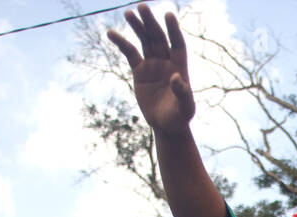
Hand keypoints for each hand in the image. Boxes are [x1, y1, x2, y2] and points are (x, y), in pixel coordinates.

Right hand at [107, 4, 195, 136]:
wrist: (167, 125)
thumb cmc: (180, 116)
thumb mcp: (185, 108)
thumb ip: (183, 93)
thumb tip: (176, 78)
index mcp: (179, 66)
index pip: (177, 44)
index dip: (173, 30)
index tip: (168, 15)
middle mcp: (166, 61)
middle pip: (158, 38)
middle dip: (151, 23)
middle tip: (142, 6)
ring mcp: (152, 65)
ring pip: (144, 41)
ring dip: (137, 27)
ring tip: (128, 13)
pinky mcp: (139, 71)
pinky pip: (129, 53)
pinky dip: (121, 43)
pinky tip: (111, 32)